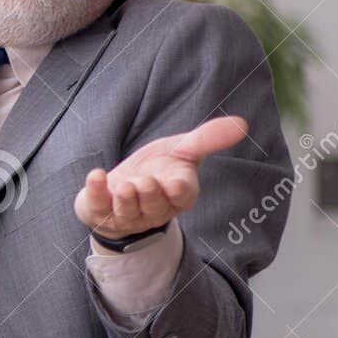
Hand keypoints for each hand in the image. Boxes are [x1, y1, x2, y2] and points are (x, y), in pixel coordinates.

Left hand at [75, 115, 247, 240]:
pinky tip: (96, 175)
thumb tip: (241, 123)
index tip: (176, 184)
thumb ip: (206, 139)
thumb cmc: (157, 169)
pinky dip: (96, 191)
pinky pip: (98, 206)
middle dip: (149, 195)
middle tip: (144, 181)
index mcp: (176, 194)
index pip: (183, 197)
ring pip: (128, 211)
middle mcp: (153, 208)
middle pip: (154, 206)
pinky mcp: (100, 211)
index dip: (180, 192)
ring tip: (124, 185)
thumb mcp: (180, 150)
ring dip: (125, 199)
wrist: (120, 188)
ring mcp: (126, 214)